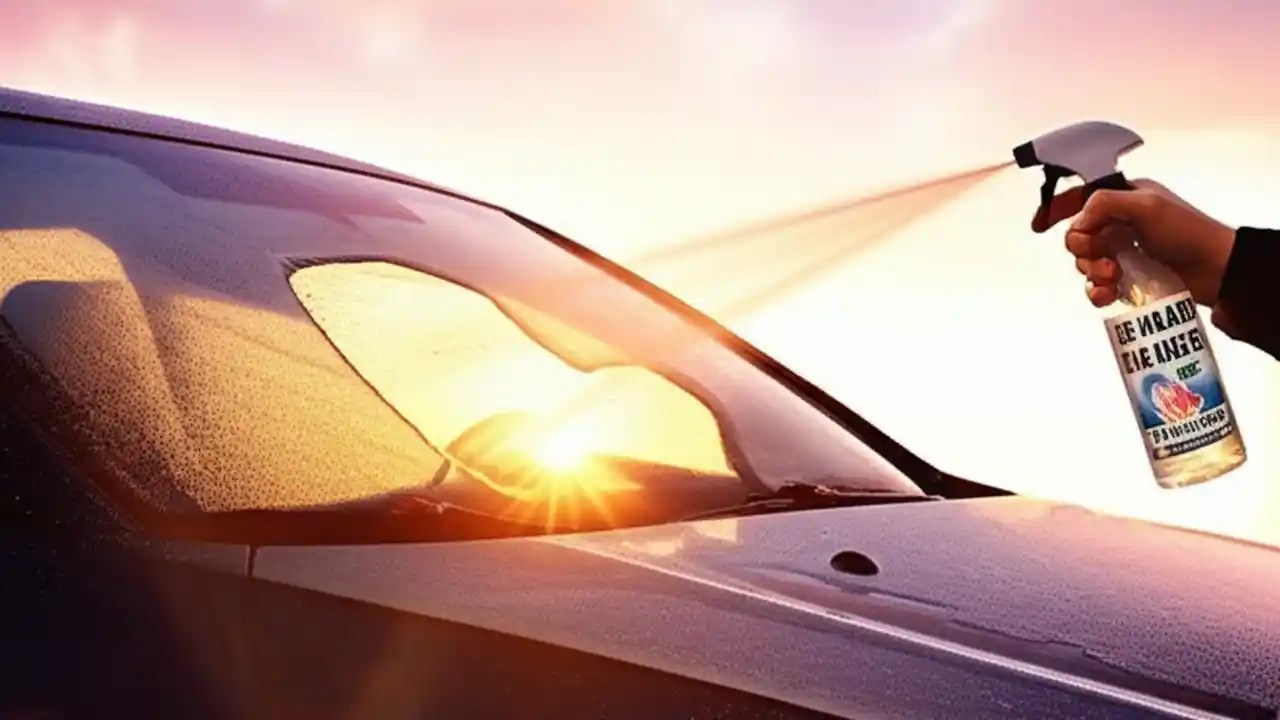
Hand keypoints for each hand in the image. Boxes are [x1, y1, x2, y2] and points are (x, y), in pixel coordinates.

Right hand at [1032, 179, 1236, 309]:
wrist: (1217, 271)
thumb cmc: (1188, 232)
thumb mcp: (1146, 206)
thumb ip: (1104, 204)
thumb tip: (1077, 222)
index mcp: (1123, 198)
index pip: (1079, 197)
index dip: (1055, 208)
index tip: (1039, 226)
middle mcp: (1120, 224)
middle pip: (1077, 235)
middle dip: (1082, 248)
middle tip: (1102, 256)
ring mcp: (1123, 252)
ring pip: (1084, 263)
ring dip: (1092, 271)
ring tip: (1114, 277)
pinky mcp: (1128, 279)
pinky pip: (1096, 286)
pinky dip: (1097, 291)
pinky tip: (1108, 294)